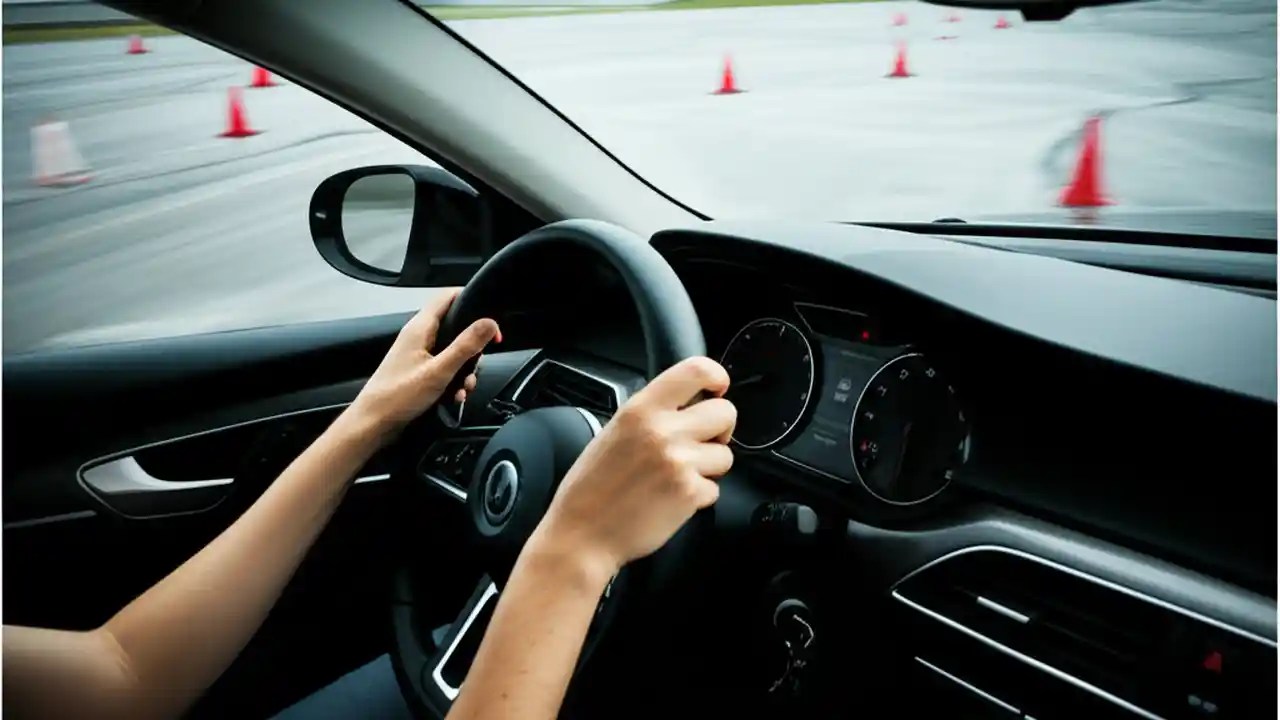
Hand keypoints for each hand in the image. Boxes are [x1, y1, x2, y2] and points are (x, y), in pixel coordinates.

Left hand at [349, 288, 498, 440]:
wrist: (373, 423)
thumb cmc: (398, 396)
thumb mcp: (439, 370)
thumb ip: (466, 346)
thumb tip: (490, 324)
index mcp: (420, 327)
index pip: (449, 297)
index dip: (472, 302)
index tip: (490, 323)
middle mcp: (419, 336)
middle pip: (456, 327)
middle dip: (472, 347)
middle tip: (478, 362)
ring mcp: (418, 354)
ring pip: (453, 351)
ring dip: (464, 369)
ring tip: (464, 387)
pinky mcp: (418, 370)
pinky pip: (444, 368)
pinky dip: (454, 380)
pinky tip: (455, 395)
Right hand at [530, 357, 736, 578]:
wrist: (581, 534)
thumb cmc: (591, 488)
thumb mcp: (614, 432)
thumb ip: (651, 415)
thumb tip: (687, 407)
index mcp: (641, 409)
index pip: (697, 370)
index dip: (717, 377)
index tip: (717, 390)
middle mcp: (662, 431)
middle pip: (725, 412)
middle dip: (720, 429)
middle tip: (701, 442)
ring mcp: (679, 463)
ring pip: (726, 454)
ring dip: (709, 467)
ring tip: (678, 476)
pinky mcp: (689, 494)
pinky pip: (715, 488)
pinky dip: (698, 496)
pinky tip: (671, 499)